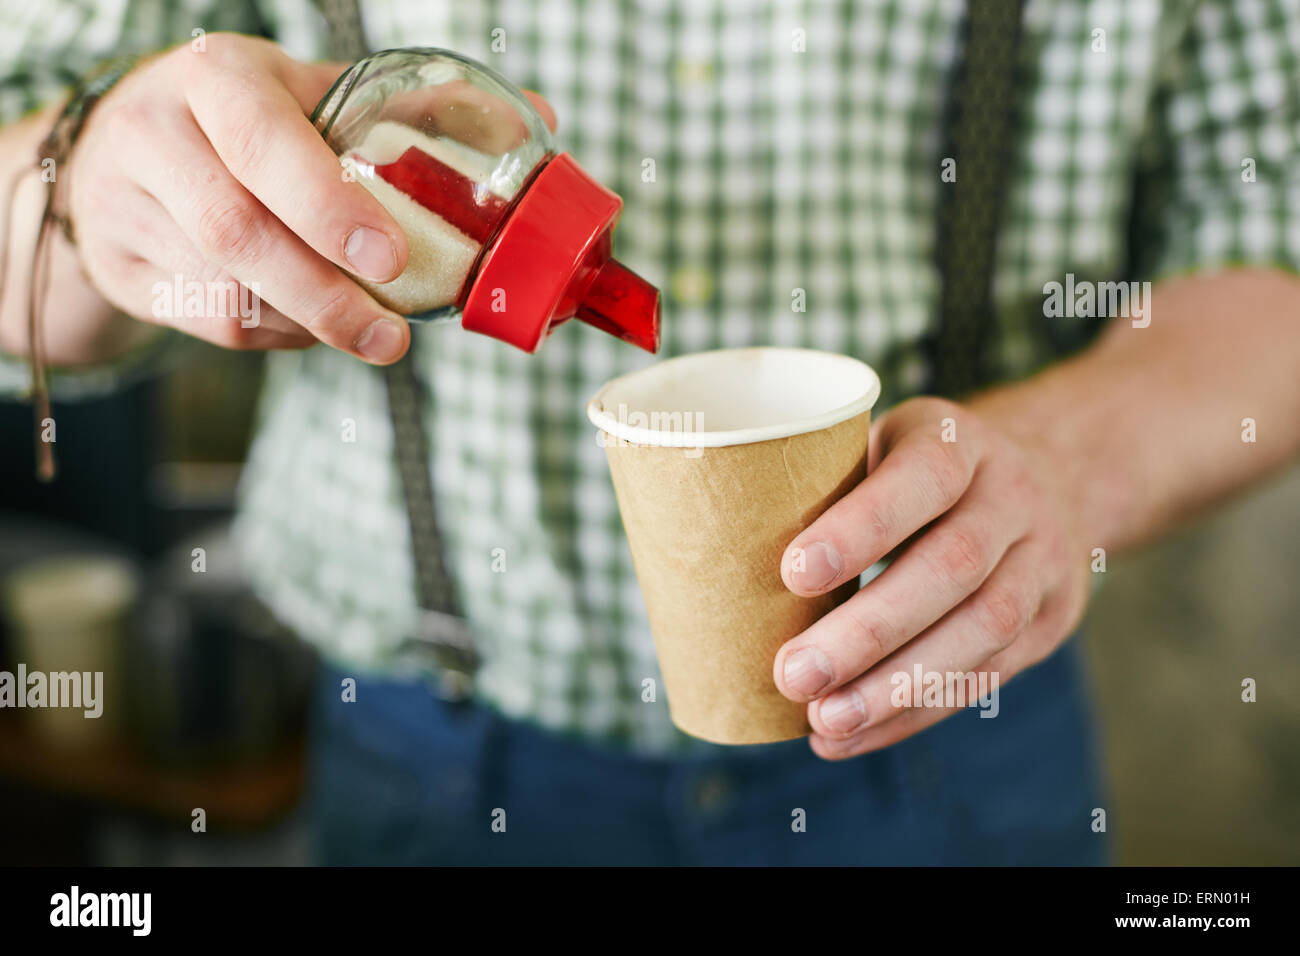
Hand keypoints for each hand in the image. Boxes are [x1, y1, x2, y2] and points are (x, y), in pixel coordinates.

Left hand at [773, 396, 1090, 758]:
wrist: (1049, 477)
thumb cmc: (915, 471)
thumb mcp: (880, 447)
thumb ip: (824, 487)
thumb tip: (715, 555)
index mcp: (958, 442)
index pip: (922, 478)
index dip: (862, 526)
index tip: (792, 572)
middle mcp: (1012, 497)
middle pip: (953, 566)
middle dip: (869, 630)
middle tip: (793, 673)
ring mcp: (1044, 560)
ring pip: (983, 630)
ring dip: (896, 687)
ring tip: (823, 721)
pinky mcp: (1052, 621)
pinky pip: (987, 676)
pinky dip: (914, 713)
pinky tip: (853, 735)